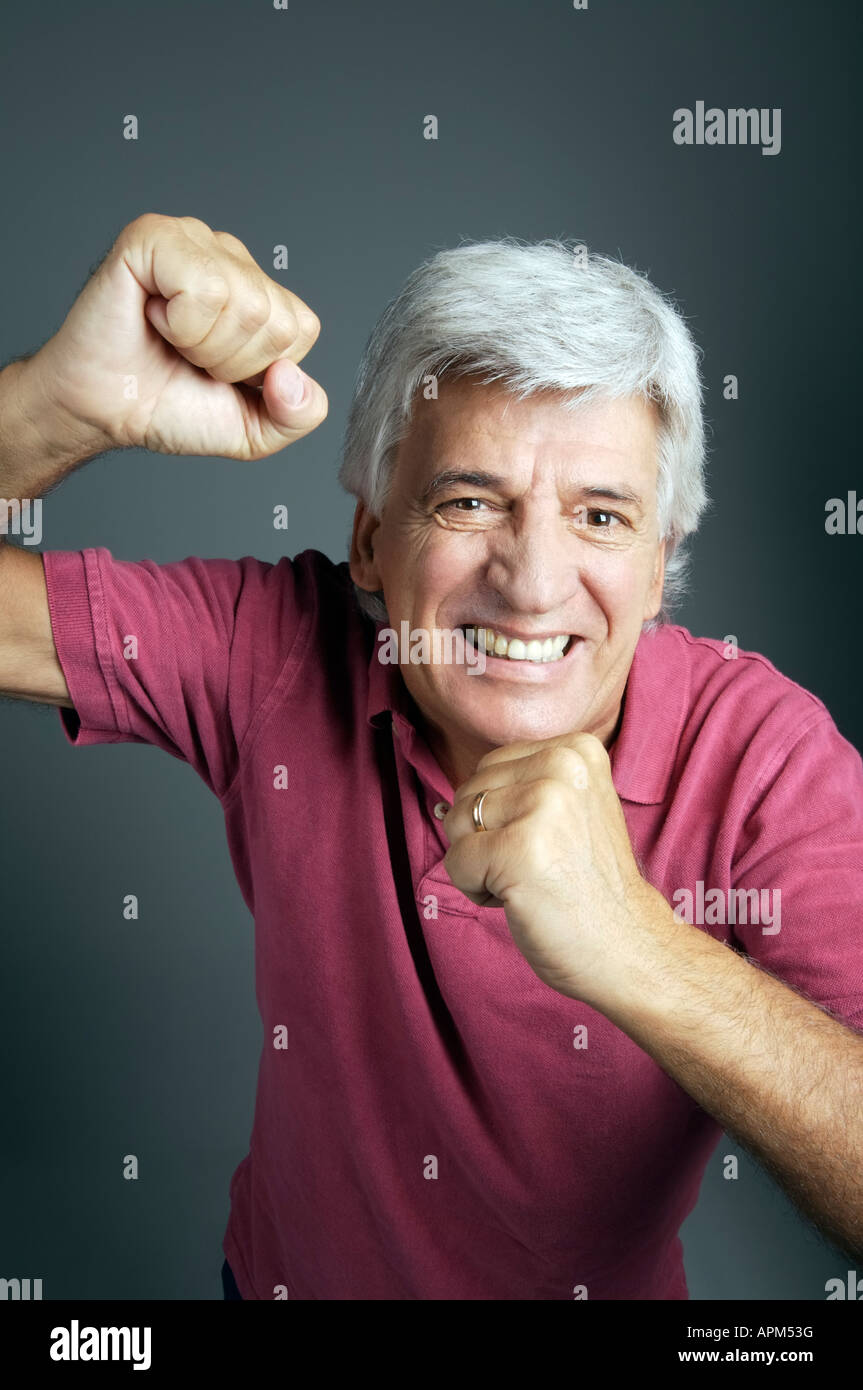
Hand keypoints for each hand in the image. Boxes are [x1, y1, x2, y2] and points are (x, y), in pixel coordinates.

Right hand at [25, 213, 327, 460]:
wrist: (105, 411)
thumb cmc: (169, 406)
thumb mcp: (254, 430)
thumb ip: (299, 416)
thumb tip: (293, 377)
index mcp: (259, 293)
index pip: (300, 329)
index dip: (258, 371)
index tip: (217, 371)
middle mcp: (231, 258)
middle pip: (275, 320)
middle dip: (230, 361)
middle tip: (189, 358)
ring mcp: (194, 240)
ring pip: (245, 305)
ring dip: (202, 345)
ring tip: (171, 339)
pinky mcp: (156, 236)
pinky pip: (204, 290)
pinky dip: (180, 324)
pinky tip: (154, 317)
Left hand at [443, 731, 666, 1005]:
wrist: (626, 944)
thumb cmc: (588, 885)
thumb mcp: (570, 808)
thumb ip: (523, 786)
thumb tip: (451, 799)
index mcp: (576, 750)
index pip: (490, 768)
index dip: (502, 816)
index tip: (546, 843)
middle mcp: (562, 765)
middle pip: (469, 792)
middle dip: (485, 837)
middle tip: (537, 867)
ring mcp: (543, 805)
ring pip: (456, 824)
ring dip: (479, 863)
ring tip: (529, 880)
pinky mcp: (519, 848)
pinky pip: (455, 862)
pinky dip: (475, 889)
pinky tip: (519, 899)